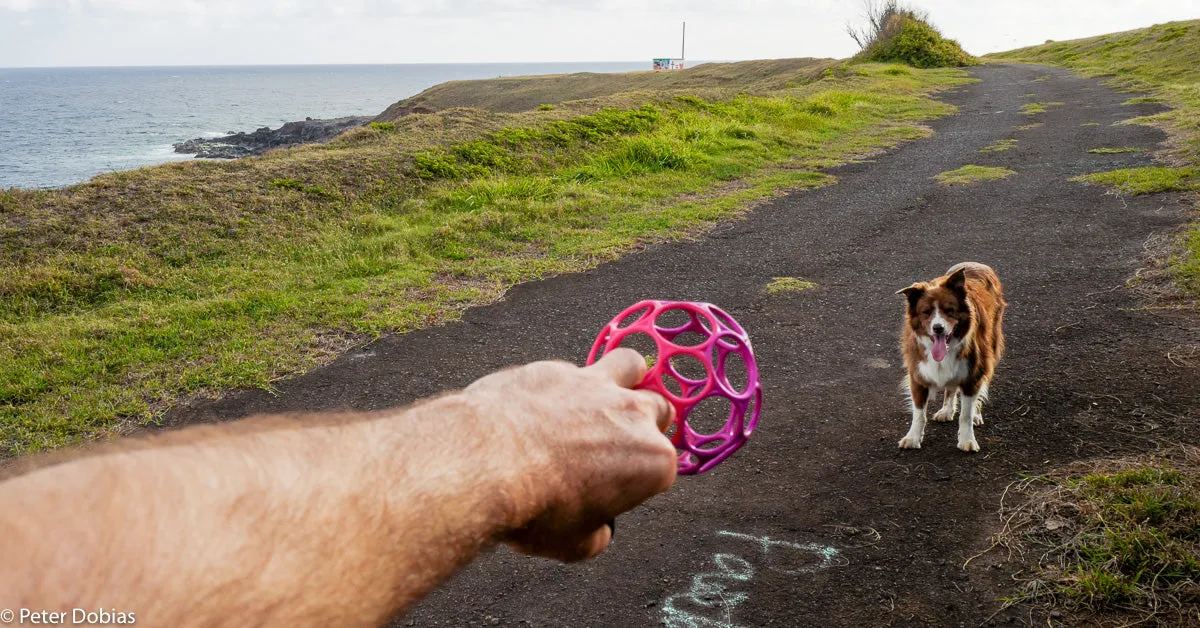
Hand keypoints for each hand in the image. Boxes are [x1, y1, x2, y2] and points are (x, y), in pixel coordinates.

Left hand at [463, 348, 676, 561]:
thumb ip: (596, 533)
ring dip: (623, 379)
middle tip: (612, 444)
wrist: (483, 462)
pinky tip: (536, 406)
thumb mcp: (573, 545)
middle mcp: (633, 416)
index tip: (612, 491)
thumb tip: (595, 529)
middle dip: (642, 424)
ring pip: (629, 365)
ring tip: (598, 398)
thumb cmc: (534, 506)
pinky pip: (570, 371)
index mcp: (652, 462)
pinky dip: (561, 387)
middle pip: (657, 410)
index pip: (661, 468)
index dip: (636, 481)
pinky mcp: (555, 369)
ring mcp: (595, 386)